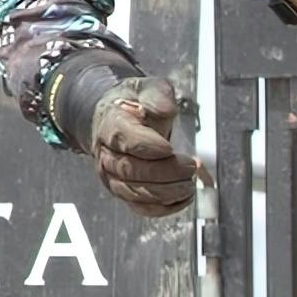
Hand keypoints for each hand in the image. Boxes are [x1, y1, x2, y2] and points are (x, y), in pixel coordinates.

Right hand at [84, 75, 196, 219]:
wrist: (117, 118)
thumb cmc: (136, 103)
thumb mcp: (147, 88)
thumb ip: (157, 96)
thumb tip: (166, 110)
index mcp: (109, 124)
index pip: (123, 139)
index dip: (147, 146)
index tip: (169, 147)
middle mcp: (106, 154)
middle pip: (130, 170)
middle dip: (164, 172)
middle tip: (191, 165)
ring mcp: (112, 176)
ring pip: (135, 192)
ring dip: (167, 191)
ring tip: (190, 182)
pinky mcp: (124, 192)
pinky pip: (140, 207)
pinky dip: (164, 207)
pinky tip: (184, 197)